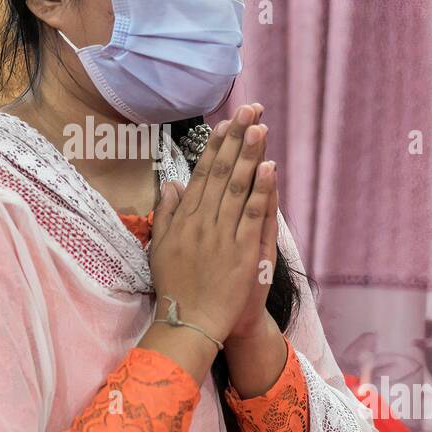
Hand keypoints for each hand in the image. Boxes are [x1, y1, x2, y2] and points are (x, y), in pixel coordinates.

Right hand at [146, 104, 272, 352]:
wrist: (190, 321)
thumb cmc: (176, 286)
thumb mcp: (161, 246)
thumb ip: (166, 213)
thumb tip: (172, 184)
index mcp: (185, 218)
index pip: (203, 173)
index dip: (216, 146)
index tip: (227, 123)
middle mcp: (203, 220)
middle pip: (222, 172)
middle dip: (237, 139)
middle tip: (250, 110)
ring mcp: (223, 234)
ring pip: (238, 186)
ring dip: (250, 155)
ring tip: (260, 127)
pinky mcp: (242, 250)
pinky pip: (252, 214)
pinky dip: (261, 190)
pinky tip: (270, 167)